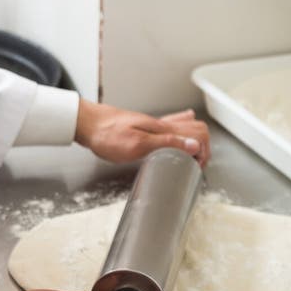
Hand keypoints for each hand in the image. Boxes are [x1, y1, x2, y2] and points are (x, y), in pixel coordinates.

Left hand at [75, 100, 209, 166]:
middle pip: (195, 127)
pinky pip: (169, 125)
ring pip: (184, 126)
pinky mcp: (143, 127)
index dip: (204, 150)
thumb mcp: (138, 144)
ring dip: (194, 139)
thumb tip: (195, 144)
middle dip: (203, 146)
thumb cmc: (107, 135)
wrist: (86, 124)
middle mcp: (161, 124)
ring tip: (193, 156)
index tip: (197, 167)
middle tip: (197, 165)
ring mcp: (153, 124)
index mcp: (163, 128)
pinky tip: (181, 128)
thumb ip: (167, 143)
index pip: (198, 132)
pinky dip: (181, 130)